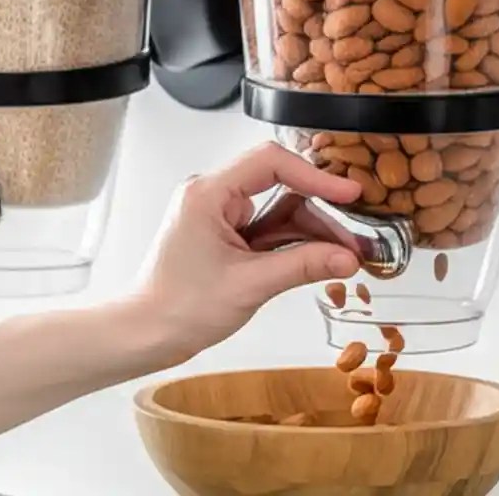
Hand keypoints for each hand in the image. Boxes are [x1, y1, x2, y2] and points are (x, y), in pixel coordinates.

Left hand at [128, 142, 362, 367]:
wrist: (145, 334)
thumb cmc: (177, 308)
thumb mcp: (249, 286)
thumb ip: (303, 266)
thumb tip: (347, 258)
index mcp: (208, 194)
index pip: (271, 163)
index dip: (316, 176)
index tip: (349, 195)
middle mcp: (212, 195)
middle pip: (281, 185)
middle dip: (320, 212)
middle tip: (353, 238)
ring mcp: (219, 214)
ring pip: (279, 208)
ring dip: (311, 231)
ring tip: (344, 255)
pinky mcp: (226, 233)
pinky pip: (269, 227)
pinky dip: (295, 242)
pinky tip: (321, 258)